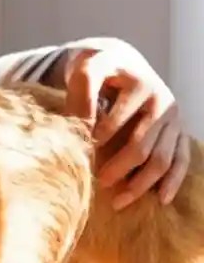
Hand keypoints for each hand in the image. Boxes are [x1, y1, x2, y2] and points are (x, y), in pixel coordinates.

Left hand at [63, 43, 189, 208]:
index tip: (82, 154)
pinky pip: (181, 159)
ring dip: (142, 183)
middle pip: (141, 145)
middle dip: (119, 168)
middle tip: (97, 183)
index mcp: (140, 85)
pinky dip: (173, 181)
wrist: (120, 61)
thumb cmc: (99, 68)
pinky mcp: (179, 131)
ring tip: (118, 201)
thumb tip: (83, 128)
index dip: (100, 137)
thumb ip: (82, 93)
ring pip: (162, 158)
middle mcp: (163, 102)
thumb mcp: (86, 70)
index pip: (119, 120)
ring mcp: (174, 118)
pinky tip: (160, 199)